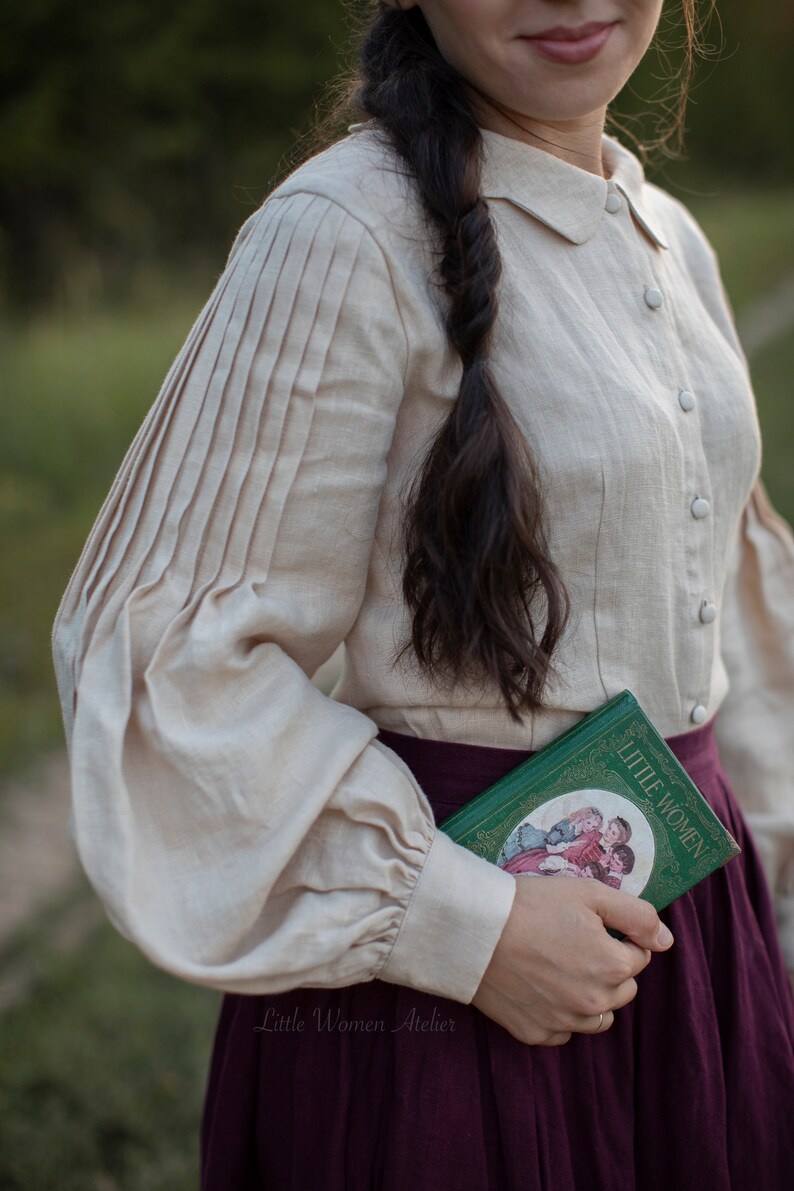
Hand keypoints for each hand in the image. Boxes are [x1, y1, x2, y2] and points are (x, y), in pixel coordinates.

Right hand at [471, 876, 673, 1045]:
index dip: (619, 937)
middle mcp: (594, 1003)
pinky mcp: (534, 1033)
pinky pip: (563, 1031)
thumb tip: (666, 941)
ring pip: (598, 1016)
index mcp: (613, 967)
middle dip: (609, 968)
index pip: (639, 957)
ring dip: (591, 995)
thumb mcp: (590, 893)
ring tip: (560, 966)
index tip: (591, 924)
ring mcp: (563, 1022)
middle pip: (623, 989)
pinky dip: (560, 1013)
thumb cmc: (531, 904)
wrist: (473, 929)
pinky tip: (540, 986)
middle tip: (574, 942)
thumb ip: (637, 915)